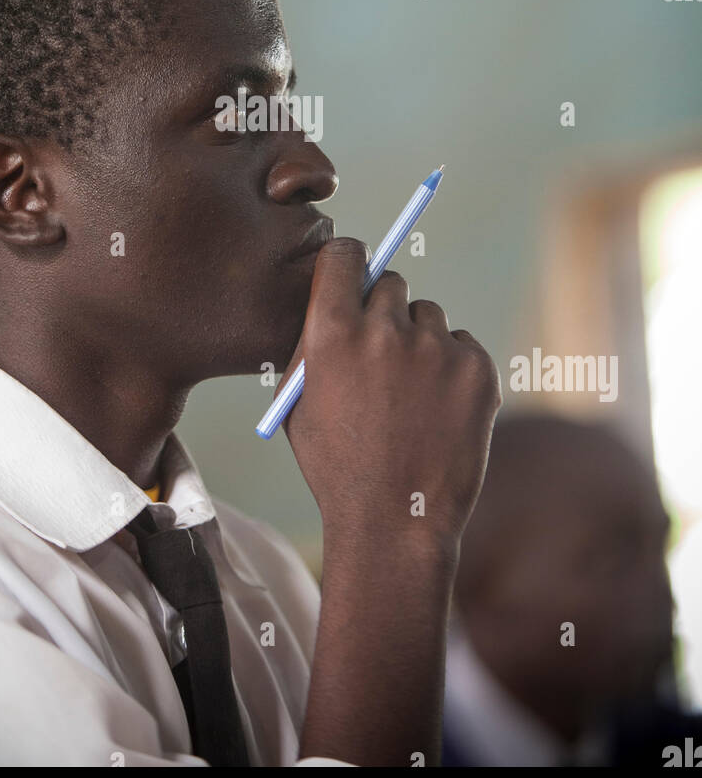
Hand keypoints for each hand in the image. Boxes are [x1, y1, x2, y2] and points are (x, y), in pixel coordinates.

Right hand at [280, 237, 500, 553]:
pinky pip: (462, 345)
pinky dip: (452, 369)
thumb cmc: (337, 465)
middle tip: (382, 350)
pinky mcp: (477, 368)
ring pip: (428, 316)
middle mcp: (384, 329)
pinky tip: (438, 411)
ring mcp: (436, 348)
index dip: (347, 263)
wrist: (395, 523)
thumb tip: (335, 294)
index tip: (352, 274)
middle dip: (383, 310)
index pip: (344, 254)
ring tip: (410, 397)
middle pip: (389, 282)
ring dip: (419, 341)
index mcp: (331, 331)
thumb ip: (314, 342)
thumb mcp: (299, 401)